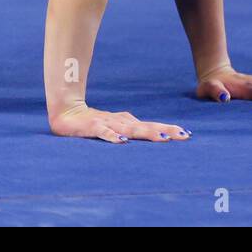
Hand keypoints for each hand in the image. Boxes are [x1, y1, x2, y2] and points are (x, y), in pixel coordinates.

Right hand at [50, 103, 191, 143]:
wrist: (65, 110)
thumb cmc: (92, 120)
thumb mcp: (114, 124)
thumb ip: (130, 126)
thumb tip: (151, 130)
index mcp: (126, 122)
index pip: (150, 126)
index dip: (167, 129)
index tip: (186, 133)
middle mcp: (120, 122)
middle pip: (145, 127)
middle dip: (164, 131)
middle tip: (183, 135)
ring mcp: (107, 124)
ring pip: (129, 129)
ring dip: (146, 133)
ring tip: (162, 138)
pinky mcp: (92, 126)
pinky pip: (104, 132)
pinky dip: (113, 136)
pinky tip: (122, 141)